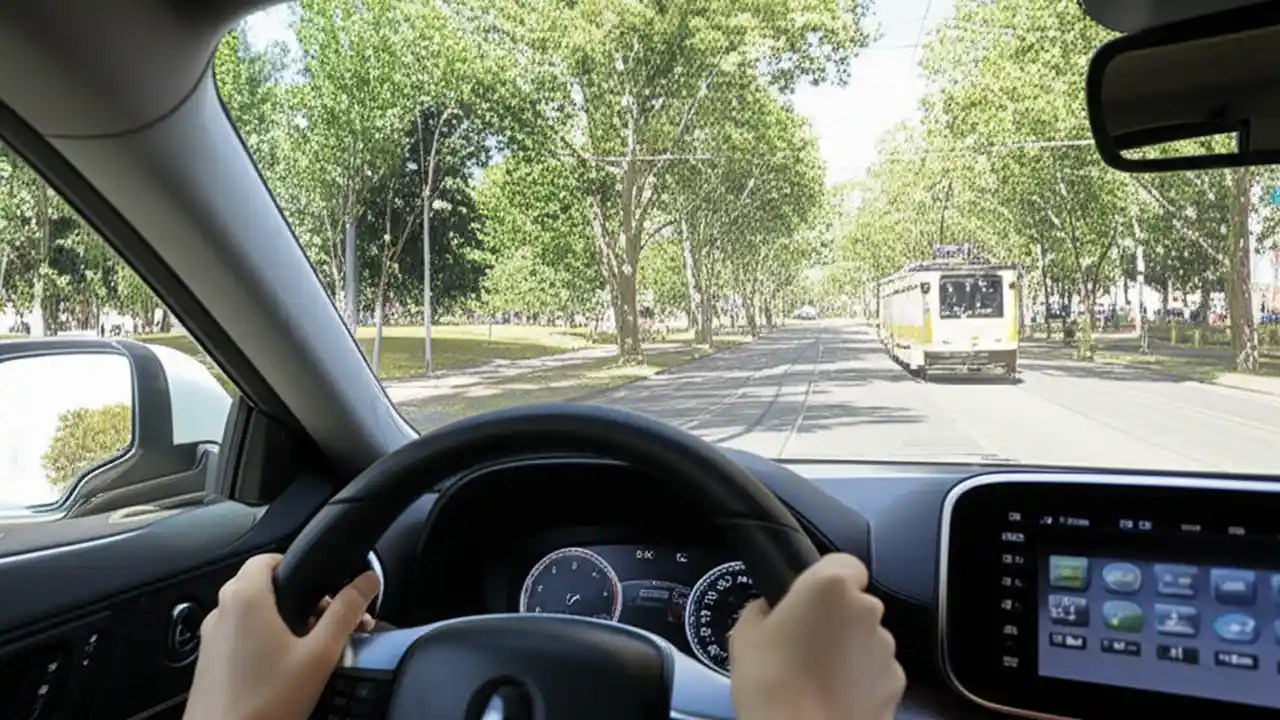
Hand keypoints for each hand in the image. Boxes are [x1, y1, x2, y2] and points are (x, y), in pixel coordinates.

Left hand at [183, 554, 380, 719]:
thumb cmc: (266, 703)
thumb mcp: (319, 654)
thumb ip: (346, 611)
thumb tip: (368, 580)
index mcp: (245, 598)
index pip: (270, 557)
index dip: (302, 566)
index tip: (328, 587)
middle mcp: (222, 612)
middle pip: (266, 586)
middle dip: (302, 599)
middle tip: (332, 622)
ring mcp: (212, 638)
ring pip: (254, 613)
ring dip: (286, 622)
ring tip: (316, 648)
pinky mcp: (210, 662)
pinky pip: (241, 637)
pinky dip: (266, 641)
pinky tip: (289, 667)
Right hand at [729, 553, 904, 719]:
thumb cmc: (769, 682)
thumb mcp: (746, 633)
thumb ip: (766, 608)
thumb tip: (774, 609)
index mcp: (830, 586)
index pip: (844, 563)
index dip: (827, 580)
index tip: (809, 602)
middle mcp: (867, 610)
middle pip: (856, 604)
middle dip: (836, 619)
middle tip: (805, 645)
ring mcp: (886, 648)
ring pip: (867, 639)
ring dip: (849, 651)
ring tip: (818, 677)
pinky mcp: (896, 683)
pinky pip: (877, 671)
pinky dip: (862, 680)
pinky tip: (835, 696)